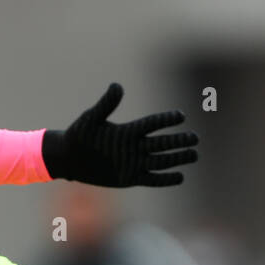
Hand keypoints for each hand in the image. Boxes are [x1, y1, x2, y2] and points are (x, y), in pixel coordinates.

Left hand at [43, 82, 198, 187]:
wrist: (69, 159)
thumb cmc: (78, 136)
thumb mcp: (90, 120)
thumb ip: (106, 104)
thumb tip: (118, 86)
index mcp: (128, 130)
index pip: (152, 123)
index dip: (166, 120)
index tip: (181, 116)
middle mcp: (135, 146)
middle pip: (162, 142)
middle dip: (178, 140)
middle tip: (195, 138)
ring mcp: (134, 162)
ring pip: (161, 160)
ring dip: (177, 158)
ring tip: (194, 155)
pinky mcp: (130, 178)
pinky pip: (152, 179)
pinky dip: (166, 178)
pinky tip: (180, 176)